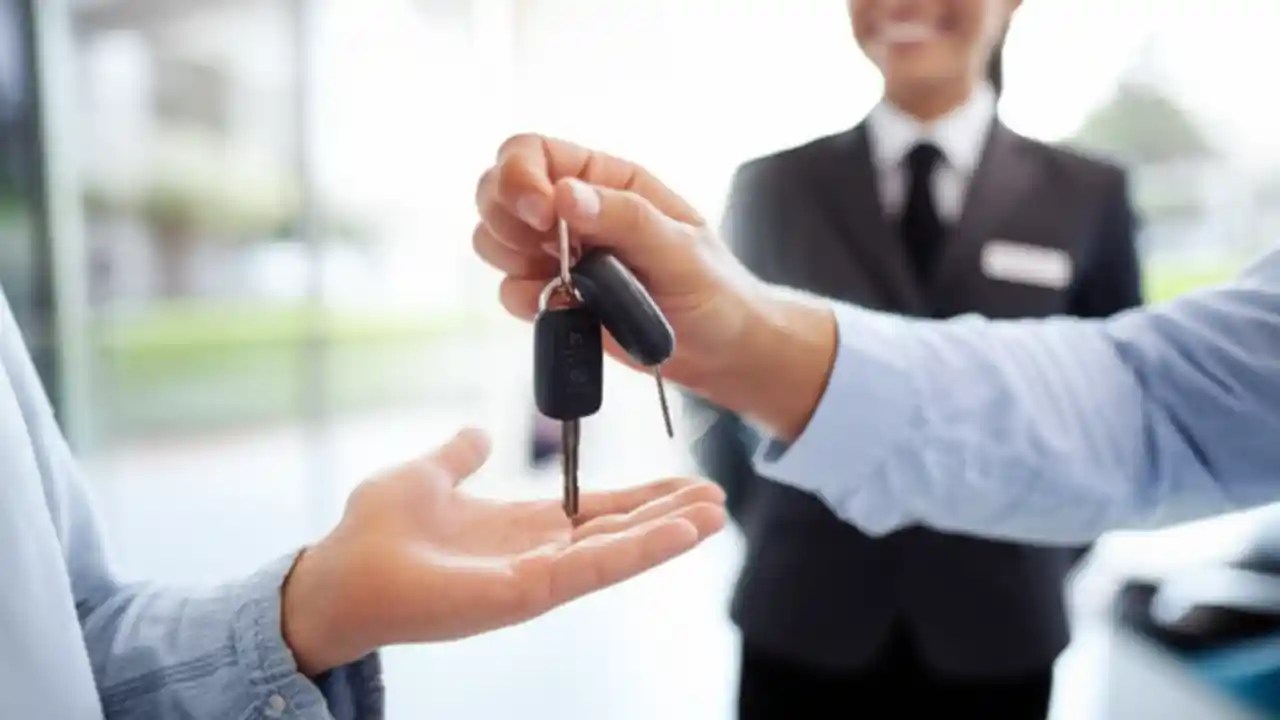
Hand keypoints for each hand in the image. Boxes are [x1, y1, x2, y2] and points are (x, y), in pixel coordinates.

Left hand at [281, 428, 725, 675]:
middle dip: (667, 516)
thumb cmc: (370, 532)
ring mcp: (535, 577)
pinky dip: (641, 551)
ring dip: (667, 534)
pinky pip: (594, 569)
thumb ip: (459, 455)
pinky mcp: (526, 593)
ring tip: (716, 513)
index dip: (639, 498)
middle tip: (718, 497)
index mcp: (519, 528)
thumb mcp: (426, 475)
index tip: (682, 482)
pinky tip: (680, 533)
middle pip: (618, 533)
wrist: (336, 573)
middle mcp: (536, 555)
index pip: (595, 512)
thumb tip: (478, 433)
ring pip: (617, 553)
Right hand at [473, 134, 836, 438]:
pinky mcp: (554, 296)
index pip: (531, 152)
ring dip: (514, 262)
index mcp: (605, 179)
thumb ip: (624, 218)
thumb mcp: (680, 247)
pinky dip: (529, 303)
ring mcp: (558, 254)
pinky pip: (509, 291)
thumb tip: (564, 195)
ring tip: (571, 281)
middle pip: (496, 191)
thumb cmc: (714, 289)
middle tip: (546, 250)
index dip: (518, 177)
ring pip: (493, 240)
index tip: (541, 214)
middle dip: (506, 220)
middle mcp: (573, 210)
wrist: (723, 350)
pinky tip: (575, 308)